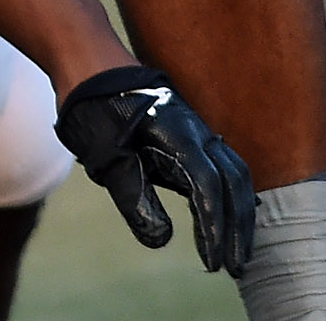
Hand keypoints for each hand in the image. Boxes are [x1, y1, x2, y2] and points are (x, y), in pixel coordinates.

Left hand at [56, 67, 256, 275]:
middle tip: (237, 268)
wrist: (85, 58)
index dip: (214, 228)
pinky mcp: (190, 128)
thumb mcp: (104, 153)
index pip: (208, 188)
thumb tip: (162, 240)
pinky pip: (225, 162)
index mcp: (176, 133)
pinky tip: (232, 213)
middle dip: (239, 228)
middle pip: (234, 182)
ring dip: (241, 212)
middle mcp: (195, 128)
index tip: (214, 264)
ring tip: (239, 249)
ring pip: (235, 172)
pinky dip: (234, 192)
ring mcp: (196, 125)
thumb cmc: (92, 106)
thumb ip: (133, 196)